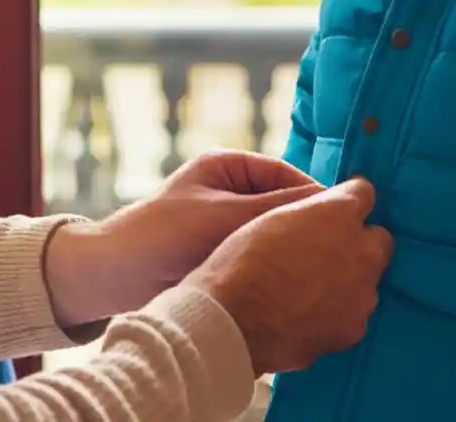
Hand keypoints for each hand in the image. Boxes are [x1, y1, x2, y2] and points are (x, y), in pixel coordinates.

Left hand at [45, 151, 322, 325]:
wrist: (108, 277)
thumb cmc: (157, 234)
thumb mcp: (220, 216)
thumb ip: (273, 208)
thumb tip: (331, 202)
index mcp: (231, 167)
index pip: (291, 178)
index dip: (318, 202)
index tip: (347, 225)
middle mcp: (234, 192)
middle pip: (287, 210)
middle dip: (308, 231)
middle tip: (339, 254)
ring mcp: (230, 225)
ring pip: (277, 238)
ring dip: (294, 254)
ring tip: (321, 273)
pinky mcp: (225, 255)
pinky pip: (262, 260)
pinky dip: (277, 272)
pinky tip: (296, 288)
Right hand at [183, 177, 392, 374]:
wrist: (235, 320)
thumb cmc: (243, 260)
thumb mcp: (270, 216)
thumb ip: (309, 213)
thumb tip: (325, 214)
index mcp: (341, 213)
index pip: (364, 193)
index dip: (346, 201)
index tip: (333, 210)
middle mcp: (364, 250)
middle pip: (378, 240)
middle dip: (358, 243)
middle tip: (323, 252)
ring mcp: (363, 294)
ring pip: (366, 281)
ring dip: (347, 280)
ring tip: (309, 290)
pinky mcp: (353, 329)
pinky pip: (350, 314)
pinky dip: (335, 314)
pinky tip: (306, 316)